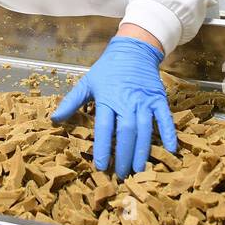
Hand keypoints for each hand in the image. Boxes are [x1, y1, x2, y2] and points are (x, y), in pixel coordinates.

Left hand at [51, 34, 177, 177]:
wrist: (133, 50)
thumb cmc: (107, 69)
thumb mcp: (87, 82)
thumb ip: (71, 102)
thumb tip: (54, 119)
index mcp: (107, 98)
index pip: (104, 128)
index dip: (103, 149)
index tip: (101, 166)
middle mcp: (126, 101)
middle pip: (126, 132)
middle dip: (124, 155)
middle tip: (121, 175)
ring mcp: (144, 101)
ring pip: (144, 129)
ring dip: (142, 151)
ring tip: (138, 169)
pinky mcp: (158, 99)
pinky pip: (165, 118)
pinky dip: (169, 134)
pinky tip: (170, 150)